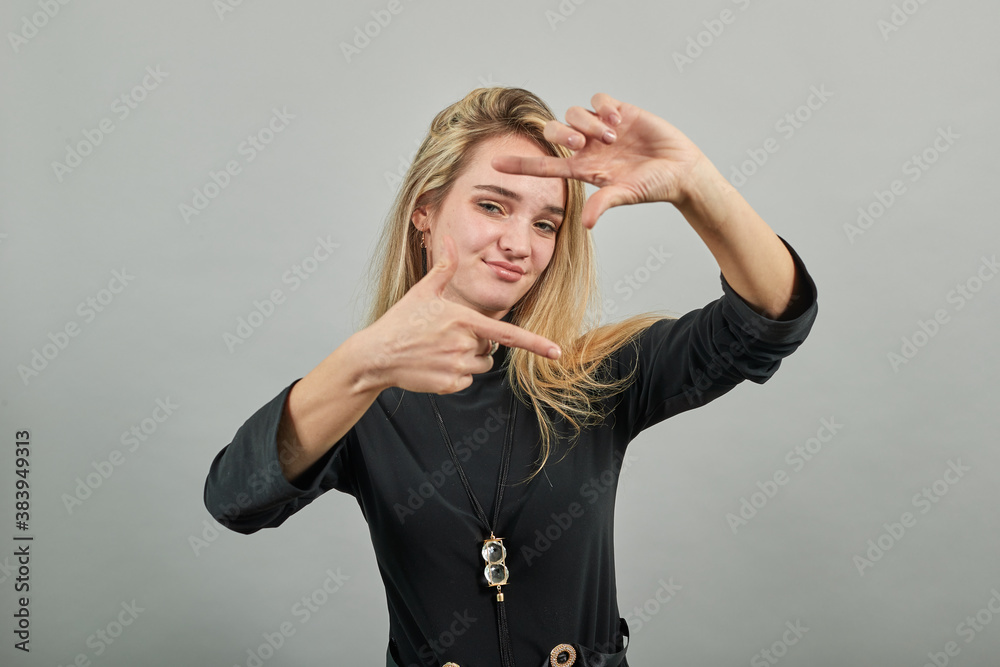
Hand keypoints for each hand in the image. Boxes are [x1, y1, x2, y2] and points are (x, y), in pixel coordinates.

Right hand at [363, 235, 561, 394]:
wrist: (377, 355)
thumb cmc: (400, 321)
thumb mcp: (423, 291)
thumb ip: (444, 267)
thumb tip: (448, 238)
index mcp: (463, 320)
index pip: (507, 333)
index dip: (535, 343)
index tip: (555, 351)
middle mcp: (464, 345)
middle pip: (490, 348)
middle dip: (477, 343)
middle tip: (448, 337)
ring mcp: (456, 367)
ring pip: (480, 365)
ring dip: (468, 360)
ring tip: (440, 350)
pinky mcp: (449, 384)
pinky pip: (465, 381)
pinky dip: (455, 375)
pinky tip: (434, 365)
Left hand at [491, 93, 706, 228]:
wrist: (681, 170)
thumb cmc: (654, 186)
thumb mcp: (627, 195)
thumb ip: (605, 203)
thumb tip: (588, 223)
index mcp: (584, 169)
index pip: (544, 167)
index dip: (520, 165)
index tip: (494, 165)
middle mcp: (588, 148)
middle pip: (554, 132)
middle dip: (561, 134)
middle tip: (581, 142)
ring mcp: (602, 129)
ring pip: (575, 114)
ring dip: (589, 123)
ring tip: (613, 137)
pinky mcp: (619, 111)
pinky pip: (598, 100)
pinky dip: (604, 108)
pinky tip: (618, 120)